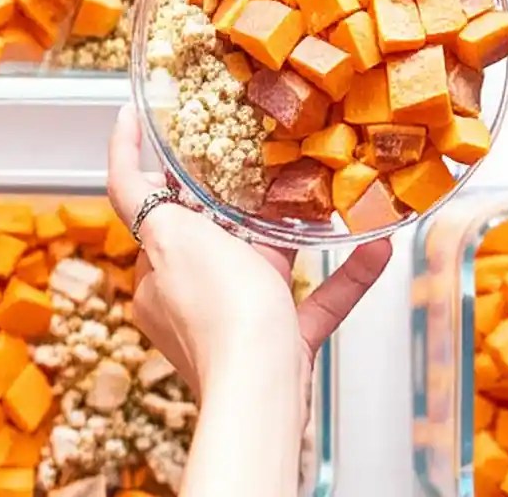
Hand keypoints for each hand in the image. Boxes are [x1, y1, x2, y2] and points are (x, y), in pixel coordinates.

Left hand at [107, 109, 392, 495]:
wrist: (261, 392)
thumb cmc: (216, 312)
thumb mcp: (168, 237)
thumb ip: (148, 203)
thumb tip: (135, 178)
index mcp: (154, 271)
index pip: (134, 200)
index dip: (130, 156)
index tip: (135, 116)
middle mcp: (186, 297)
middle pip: (202, 232)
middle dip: (228, 196)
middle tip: (255, 151)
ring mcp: (235, 324)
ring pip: (263, 265)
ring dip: (290, 233)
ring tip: (319, 194)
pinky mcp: (281, 345)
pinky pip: (314, 302)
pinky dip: (344, 276)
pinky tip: (377, 250)